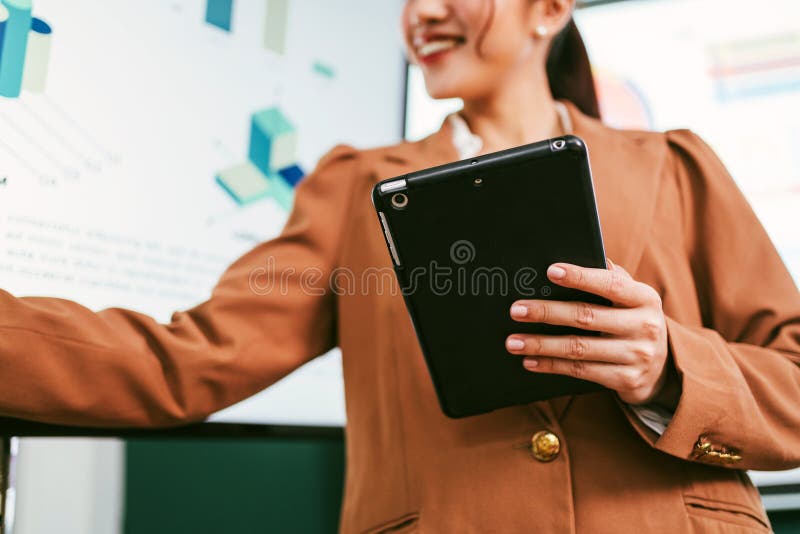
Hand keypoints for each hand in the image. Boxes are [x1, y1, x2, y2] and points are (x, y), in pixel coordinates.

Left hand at [505, 260, 675, 406]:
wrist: (662, 369)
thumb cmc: (633, 322)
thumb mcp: (632, 299)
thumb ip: (610, 278)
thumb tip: (575, 259)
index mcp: (645, 298)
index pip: (610, 284)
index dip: (581, 277)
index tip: (551, 271)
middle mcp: (645, 326)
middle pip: (586, 317)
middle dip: (547, 312)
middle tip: (517, 310)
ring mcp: (637, 356)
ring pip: (579, 348)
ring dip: (541, 344)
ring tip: (513, 341)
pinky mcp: (626, 380)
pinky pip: (580, 371)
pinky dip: (551, 365)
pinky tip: (530, 360)